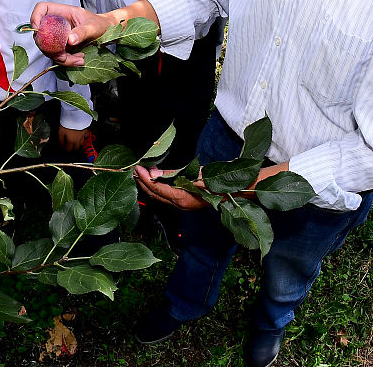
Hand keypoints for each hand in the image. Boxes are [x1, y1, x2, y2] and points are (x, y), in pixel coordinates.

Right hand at [30, 2, 113, 65]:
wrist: (107, 33)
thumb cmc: (101, 24)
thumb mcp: (93, 27)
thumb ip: (82, 32)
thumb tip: (70, 40)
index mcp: (63, 12)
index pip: (42, 9)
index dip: (36, 17)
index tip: (38, 30)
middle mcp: (57, 23)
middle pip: (41, 34)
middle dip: (51, 49)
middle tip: (64, 56)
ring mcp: (58, 36)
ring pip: (49, 49)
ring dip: (61, 58)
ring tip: (79, 59)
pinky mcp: (62, 46)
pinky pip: (57, 56)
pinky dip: (67, 61)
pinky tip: (80, 60)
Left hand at [58, 125, 85, 152]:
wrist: (77, 116)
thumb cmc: (68, 123)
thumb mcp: (61, 131)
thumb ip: (61, 139)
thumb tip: (60, 144)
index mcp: (71, 141)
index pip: (69, 149)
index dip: (66, 150)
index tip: (64, 149)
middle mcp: (77, 140)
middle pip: (76, 148)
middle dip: (73, 149)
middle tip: (70, 148)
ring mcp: (83, 136)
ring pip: (81, 144)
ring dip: (78, 145)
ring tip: (75, 144)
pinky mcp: (86, 131)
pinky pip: (86, 137)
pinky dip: (84, 138)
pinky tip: (82, 137)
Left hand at [134, 161, 291, 211]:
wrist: (240, 190)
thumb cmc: (220, 180)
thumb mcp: (196, 174)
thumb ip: (173, 174)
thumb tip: (153, 172)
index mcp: (183, 198)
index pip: (158, 189)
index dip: (145, 179)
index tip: (136, 168)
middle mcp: (181, 205)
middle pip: (155, 195)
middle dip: (142, 183)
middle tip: (132, 170)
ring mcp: (184, 205)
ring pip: (160, 197)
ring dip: (149, 186)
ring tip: (139, 174)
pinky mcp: (188, 202)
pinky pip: (168, 196)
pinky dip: (159, 188)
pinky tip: (155, 180)